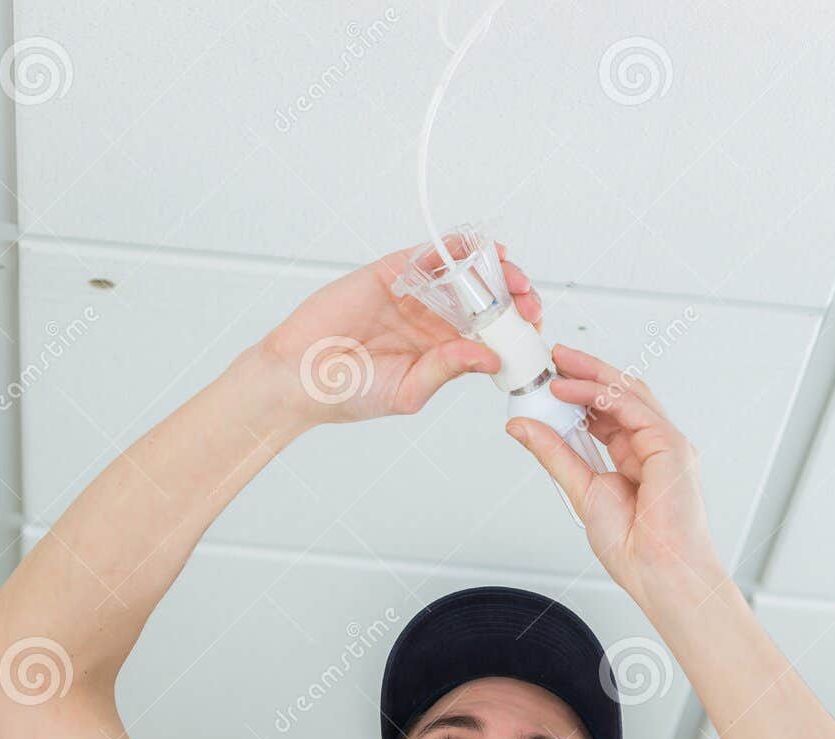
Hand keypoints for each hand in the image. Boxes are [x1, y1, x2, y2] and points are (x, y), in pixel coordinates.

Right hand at [258, 240, 541, 426]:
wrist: (300, 376)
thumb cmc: (349, 394)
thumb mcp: (408, 391)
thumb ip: (447, 371)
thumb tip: (490, 358)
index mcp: (443, 353)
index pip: (490, 336)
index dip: (515, 330)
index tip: (534, 330)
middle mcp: (433, 322)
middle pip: (485, 301)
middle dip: (513, 297)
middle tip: (528, 300)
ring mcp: (414, 296)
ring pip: (464, 275)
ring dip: (493, 270)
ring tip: (512, 277)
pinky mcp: (391, 273)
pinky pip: (429, 255)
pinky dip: (455, 248)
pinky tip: (478, 250)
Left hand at [506, 345, 725, 612]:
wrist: (658, 574)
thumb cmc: (634, 548)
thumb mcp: (580, 490)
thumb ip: (555, 454)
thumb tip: (523, 427)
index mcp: (637, 459)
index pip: (609, 413)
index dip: (580, 394)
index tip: (551, 381)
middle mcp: (655, 447)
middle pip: (622, 395)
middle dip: (587, 373)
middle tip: (554, 358)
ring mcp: (666, 445)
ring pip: (629, 394)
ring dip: (592, 376)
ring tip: (559, 365)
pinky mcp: (672, 447)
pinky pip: (634, 408)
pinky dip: (601, 394)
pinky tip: (574, 390)